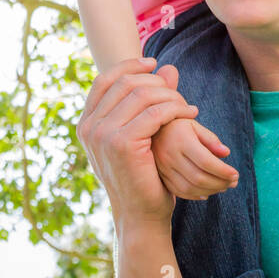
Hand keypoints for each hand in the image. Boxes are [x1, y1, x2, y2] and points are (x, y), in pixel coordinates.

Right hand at [77, 57, 198, 228]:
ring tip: (187, 106)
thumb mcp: (139, 134)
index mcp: (86, 124)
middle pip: (126, 83)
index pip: (105, 79)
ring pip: (143, 95)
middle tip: (177, 93)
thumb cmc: (141, 176)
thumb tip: (169, 67)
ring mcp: (102, 135)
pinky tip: (192, 114)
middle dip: (156, 82)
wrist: (140, 215)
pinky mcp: (122, 143)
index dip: (130, 66)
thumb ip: (147, 101)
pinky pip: (155, 113)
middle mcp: (89, 127)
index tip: (154, 63)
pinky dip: (177, 109)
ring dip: (171, 96)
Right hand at [152, 117, 238, 200]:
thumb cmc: (177, 124)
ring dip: (210, 191)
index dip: (223, 171)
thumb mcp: (193, 124)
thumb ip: (210, 139)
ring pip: (189, 188)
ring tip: (224, 187)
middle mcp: (170, 155)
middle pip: (199, 177)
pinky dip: (195, 195)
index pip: (205, 161)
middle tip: (234, 182)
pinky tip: (207, 193)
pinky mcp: (160, 176)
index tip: (236, 174)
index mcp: (181, 140)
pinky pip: (179, 192)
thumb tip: (226, 153)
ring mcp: (163, 168)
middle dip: (220, 183)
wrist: (149, 129)